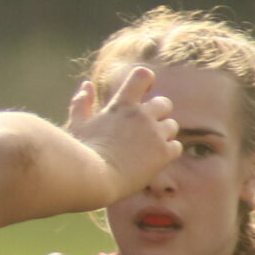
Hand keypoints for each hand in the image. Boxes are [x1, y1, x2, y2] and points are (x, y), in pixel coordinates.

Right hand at [68, 65, 178, 196]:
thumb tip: (87, 84)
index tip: (142, 92)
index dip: (146, 81)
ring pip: (171, 126)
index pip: (143, 76)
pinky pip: (176, 147)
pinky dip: (166, 152)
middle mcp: (143, 115)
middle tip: (142, 130)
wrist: (94, 179)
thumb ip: (82, 102)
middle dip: (157, 114)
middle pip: (164, 103)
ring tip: (143, 149)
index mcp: (122, 105)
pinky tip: (150, 160)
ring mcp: (155, 134)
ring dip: (161, 135)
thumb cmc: (82, 152)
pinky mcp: (164, 153)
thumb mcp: (78, 125)